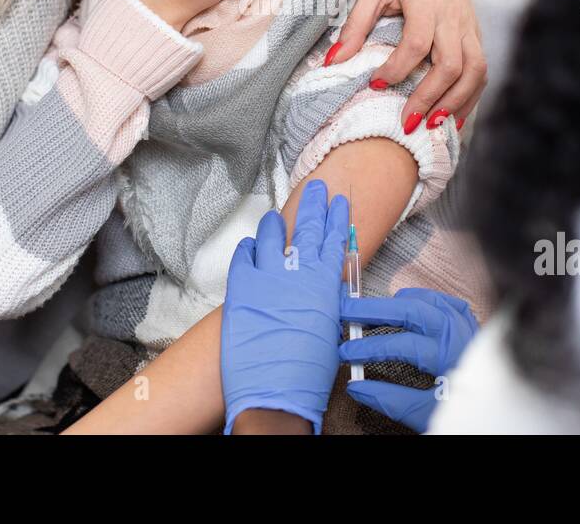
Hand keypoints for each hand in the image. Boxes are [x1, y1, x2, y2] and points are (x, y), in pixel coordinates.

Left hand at [221, 179, 348, 434]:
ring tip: (275, 216)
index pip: (334, 239)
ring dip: (273, 224)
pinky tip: (248, 245)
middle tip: (316, 187)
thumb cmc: (307, 371)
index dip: (337, 217)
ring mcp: (267, 277)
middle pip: (307, 227)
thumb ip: (328, 301)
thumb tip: (327, 286)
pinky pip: (242, 257)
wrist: (274, 392)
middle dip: (313, 204)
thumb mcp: (331, 330)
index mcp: (326, 283)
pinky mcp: (240, 287)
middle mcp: (298, 273)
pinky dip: (246, 249)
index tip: (338, 201)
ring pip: (269, 236)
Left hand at [331, 0, 486, 128]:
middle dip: (430, 98)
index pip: (417, 43)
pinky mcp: (476, 34)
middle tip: (407, 122)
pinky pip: (482, 69)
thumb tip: (333, 61)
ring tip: (433, 126)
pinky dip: (471, 96)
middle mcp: (453, 17)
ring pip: (475, 70)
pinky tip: (453, 118)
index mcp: (426, 2)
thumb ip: (355, 25)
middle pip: (451, 65)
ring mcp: (469, 26)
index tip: (375, 84)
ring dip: (456, 102)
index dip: (397, 68)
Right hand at [339, 287, 478, 432]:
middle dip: (375, 309)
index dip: (370, 347)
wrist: (499, 413)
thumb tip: (357, 387)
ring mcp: (467, 325)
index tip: (347, 352)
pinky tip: (406, 301)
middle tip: (347, 311)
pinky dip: (422, 298)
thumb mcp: (428, 414)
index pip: (401, 344)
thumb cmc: (469, 414)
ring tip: (371, 308)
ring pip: (428, 299)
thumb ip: (392, 400)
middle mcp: (459, 334)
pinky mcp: (471, 324)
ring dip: (396, 301)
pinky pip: (445, 301)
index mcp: (450, 356)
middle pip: (411, 309)